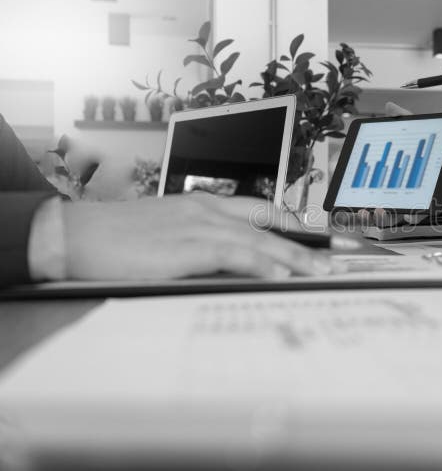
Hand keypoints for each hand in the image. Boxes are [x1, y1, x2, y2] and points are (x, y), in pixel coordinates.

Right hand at [61, 194, 330, 279]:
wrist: (72, 234)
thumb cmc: (112, 238)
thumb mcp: (163, 234)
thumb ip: (196, 243)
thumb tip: (224, 264)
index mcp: (200, 204)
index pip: (257, 210)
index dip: (289, 224)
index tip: (312, 237)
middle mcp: (205, 210)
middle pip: (267, 227)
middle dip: (302, 246)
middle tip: (330, 262)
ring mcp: (197, 226)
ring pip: (259, 242)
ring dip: (293, 259)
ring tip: (319, 273)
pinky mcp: (185, 247)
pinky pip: (234, 255)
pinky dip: (261, 265)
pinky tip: (281, 276)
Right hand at [346, 102, 441, 225]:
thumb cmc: (440, 154)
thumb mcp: (421, 135)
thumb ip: (405, 121)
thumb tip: (389, 107)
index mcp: (393, 178)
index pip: (370, 190)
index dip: (358, 200)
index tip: (350, 200)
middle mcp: (400, 194)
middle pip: (377, 210)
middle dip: (366, 215)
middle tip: (363, 210)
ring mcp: (413, 201)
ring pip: (393, 217)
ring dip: (382, 218)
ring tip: (378, 211)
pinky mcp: (429, 206)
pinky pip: (418, 216)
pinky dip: (412, 217)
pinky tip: (408, 215)